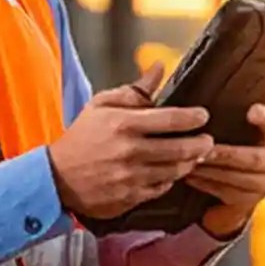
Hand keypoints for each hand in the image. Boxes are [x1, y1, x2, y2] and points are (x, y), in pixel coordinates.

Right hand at [48, 63, 214, 218]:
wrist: (58, 176)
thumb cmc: (82, 137)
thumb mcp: (101, 105)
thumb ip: (134, 90)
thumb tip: (159, 68)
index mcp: (122, 124)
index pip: (170, 119)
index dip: (193, 117)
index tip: (203, 115)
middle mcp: (129, 151)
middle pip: (181, 148)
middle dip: (202, 143)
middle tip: (207, 139)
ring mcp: (131, 177)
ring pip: (176, 170)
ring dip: (190, 162)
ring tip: (193, 154)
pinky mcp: (131, 197)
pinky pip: (163, 188)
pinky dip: (171, 179)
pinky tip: (169, 170)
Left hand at [185, 103, 264, 238]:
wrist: (230, 185)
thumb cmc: (224, 146)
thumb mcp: (227, 129)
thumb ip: (225, 114)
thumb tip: (204, 100)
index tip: (251, 111)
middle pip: (255, 159)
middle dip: (227, 154)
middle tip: (203, 148)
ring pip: (241, 179)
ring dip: (213, 171)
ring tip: (190, 162)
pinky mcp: (250, 201)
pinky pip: (229, 194)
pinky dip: (207, 184)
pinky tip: (190, 176)